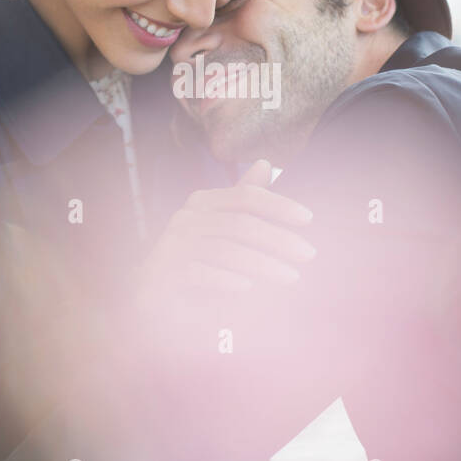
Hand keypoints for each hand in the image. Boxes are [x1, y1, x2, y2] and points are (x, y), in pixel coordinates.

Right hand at [134, 159, 316, 298]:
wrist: (152, 298)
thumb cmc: (196, 261)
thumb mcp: (223, 230)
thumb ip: (243, 201)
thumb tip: (266, 163)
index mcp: (203, 203)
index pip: (246, 197)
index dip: (278, 205)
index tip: (308, 219)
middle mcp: (186, 218)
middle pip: (240, 224)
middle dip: (278, 239)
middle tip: (309, 254)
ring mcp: (172, 245)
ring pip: (225, 250)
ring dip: (263, 264)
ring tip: (292, 277)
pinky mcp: (162, 273)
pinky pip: (199, 273)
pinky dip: (226, 280)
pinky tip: (248, 289)